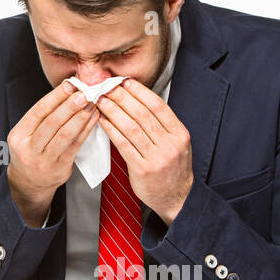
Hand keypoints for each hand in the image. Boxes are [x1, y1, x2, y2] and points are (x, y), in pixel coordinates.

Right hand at [6, 80, 100, 225]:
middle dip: (70, 106)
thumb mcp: (26, 134)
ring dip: (81, 117)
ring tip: (92, 104)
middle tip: (84, 93)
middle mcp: (29, 148)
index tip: (70, 85)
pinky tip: (94, 118)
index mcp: (19, 135)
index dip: (55, 97)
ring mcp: (44, 160)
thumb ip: (42, 117)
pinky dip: (86, 130)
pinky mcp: (60, 168)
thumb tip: (67, 91)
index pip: (38, 112)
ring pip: (65, 135)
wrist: (29, 183)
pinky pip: (75, 145)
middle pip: (51, 123)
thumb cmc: (31, 151)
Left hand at [96, 78, 192, 224]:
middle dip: (122, 97)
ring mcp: (157, 157)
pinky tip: (102, 120)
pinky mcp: (143, 169)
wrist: (177, 198)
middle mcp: (170, 144)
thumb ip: (160, 124)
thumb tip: (136, 100)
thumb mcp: (175, 143)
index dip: (139, 91)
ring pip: (131, 127)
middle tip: (106, 87)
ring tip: (100, 100)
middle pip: (142, 114)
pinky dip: (111, 130)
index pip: (158, 106)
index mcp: (179, 133)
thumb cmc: (172, 168)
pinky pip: (123, 144)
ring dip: (113, 111)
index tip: (124, 81)